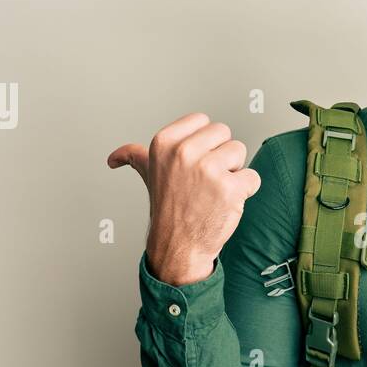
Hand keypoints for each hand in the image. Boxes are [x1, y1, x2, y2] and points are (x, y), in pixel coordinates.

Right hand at [108, 114, 260, 285]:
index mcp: (164, 142)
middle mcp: (184, 153)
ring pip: (240, 151)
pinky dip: (246, 191)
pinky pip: (252, 176)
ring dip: (233, 171)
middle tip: (204, 180)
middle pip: (224, 133)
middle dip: (220, 154)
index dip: (204, 142)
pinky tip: (226, 203)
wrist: (178, 247)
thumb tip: (114, 158)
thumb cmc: (168, 208)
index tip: (192, 163)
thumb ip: (134, 158)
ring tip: (214, 190)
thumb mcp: (147, 177)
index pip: (202, 120)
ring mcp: (208, 170)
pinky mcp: (230, 188)